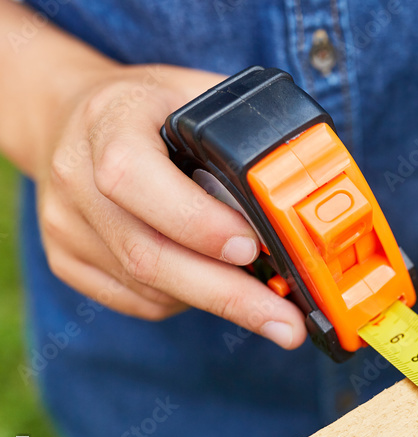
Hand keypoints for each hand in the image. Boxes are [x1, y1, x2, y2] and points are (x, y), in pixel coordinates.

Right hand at [33, 64, 306, 346]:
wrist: (74, 119)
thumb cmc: (153, 110)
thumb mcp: (196, 94)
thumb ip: (245, 130)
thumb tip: (315, 178)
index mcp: (109, 120)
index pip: (134, 177)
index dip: (195, 220)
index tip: (251, 248)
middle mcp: (75, 175)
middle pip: (147, 254)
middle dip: (228, 295)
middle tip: (287, 322)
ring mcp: (65, 225)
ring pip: (149, 287)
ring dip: (218, 303)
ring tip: (272, 311)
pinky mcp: (69, 262)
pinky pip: (140, 301)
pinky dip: (188, 301)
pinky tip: (217, 287)